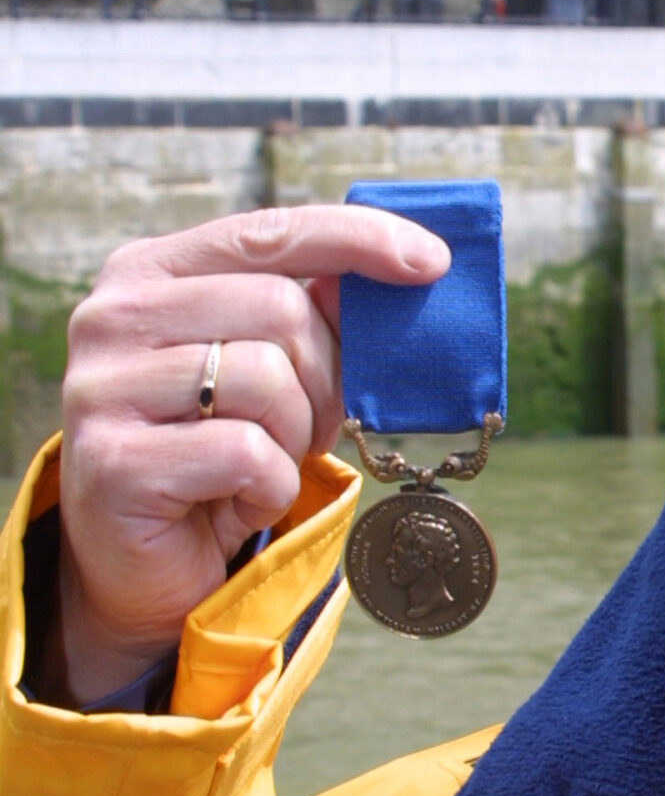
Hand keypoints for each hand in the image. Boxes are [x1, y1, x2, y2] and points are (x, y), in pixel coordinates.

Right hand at [46, 206, 448, 705]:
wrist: (140, 563)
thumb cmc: (213, 454)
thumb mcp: (266, 371)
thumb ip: (311, 315)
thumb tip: (400, 267)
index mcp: (149, 273)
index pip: (269, 232)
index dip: (357, 240)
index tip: (432, 262)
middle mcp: (112, 316)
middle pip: (280, 308)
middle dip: (326, 377)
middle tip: (314, 427)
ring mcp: (101, 388)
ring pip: (266, 379)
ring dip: (295, 436)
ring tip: (266, 464)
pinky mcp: (113, 462)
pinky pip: (245, 453)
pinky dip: (269, 486)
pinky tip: (239, 500)